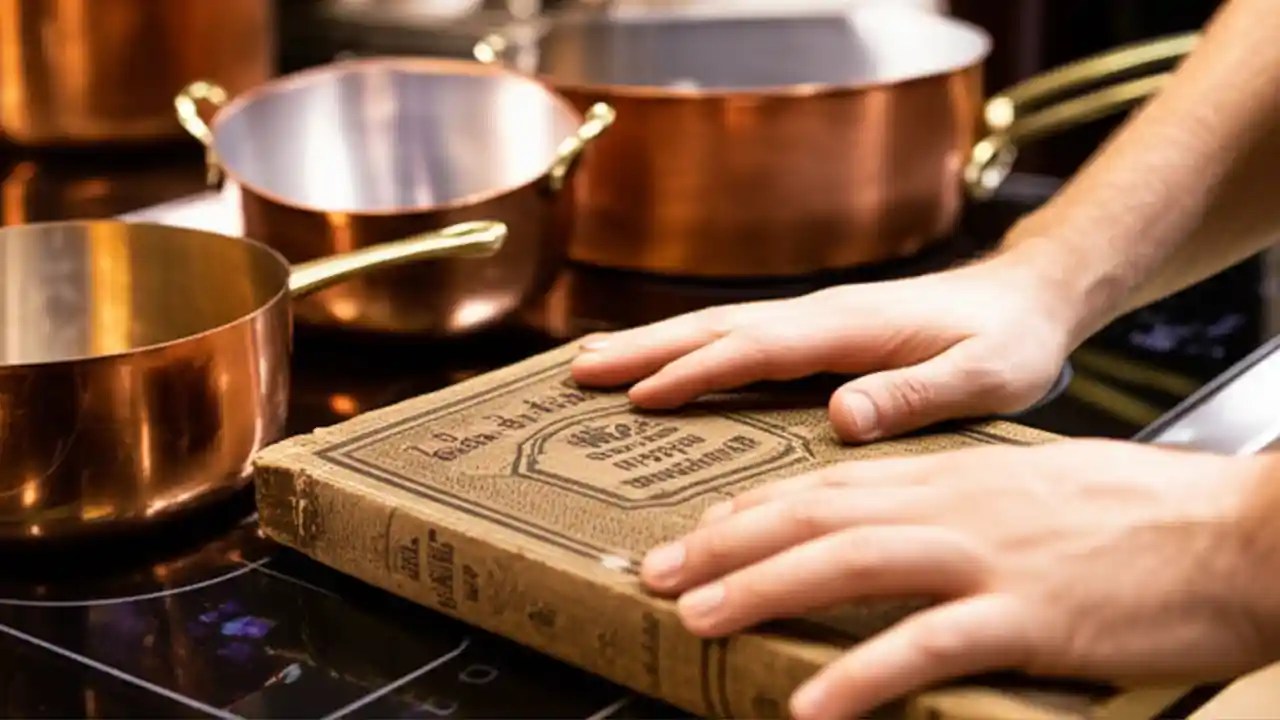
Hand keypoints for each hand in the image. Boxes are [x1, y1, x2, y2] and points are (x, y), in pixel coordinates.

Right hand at [570, 259, 1080, 442]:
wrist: (1030, 299)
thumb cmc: (1011, 342)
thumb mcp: (986, 376)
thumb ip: (918, 394)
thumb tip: (843, 416)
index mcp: (852, 326)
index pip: (759, 347)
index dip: (698, 371)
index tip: (640, 395)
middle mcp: (823, 314)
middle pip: (718, 327)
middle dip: (645, 347)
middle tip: (576, 368)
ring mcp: (817, 319)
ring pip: (720, 327)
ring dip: (654, 343)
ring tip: (592, 360)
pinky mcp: (819, 332)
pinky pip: (740, 338)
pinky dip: (690, 349)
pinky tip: (663, 366)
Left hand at [638, 440, 1279, 719]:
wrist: (1236, 530)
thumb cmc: (1138, 517)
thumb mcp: (1030, 493)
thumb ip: (959, 509)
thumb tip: (900, 537)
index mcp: (951, 479)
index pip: (827, 487)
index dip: (752, 510)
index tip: (697, 532)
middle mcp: (954, 507)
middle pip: (815, 517)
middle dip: (726, 544)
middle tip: (655, 571)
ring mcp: (987, 559)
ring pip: (849, 564)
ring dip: (762, 590)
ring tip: (695, 617)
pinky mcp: (1026, 616)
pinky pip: (925, 646)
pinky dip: (860, 675)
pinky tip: (810, 705)